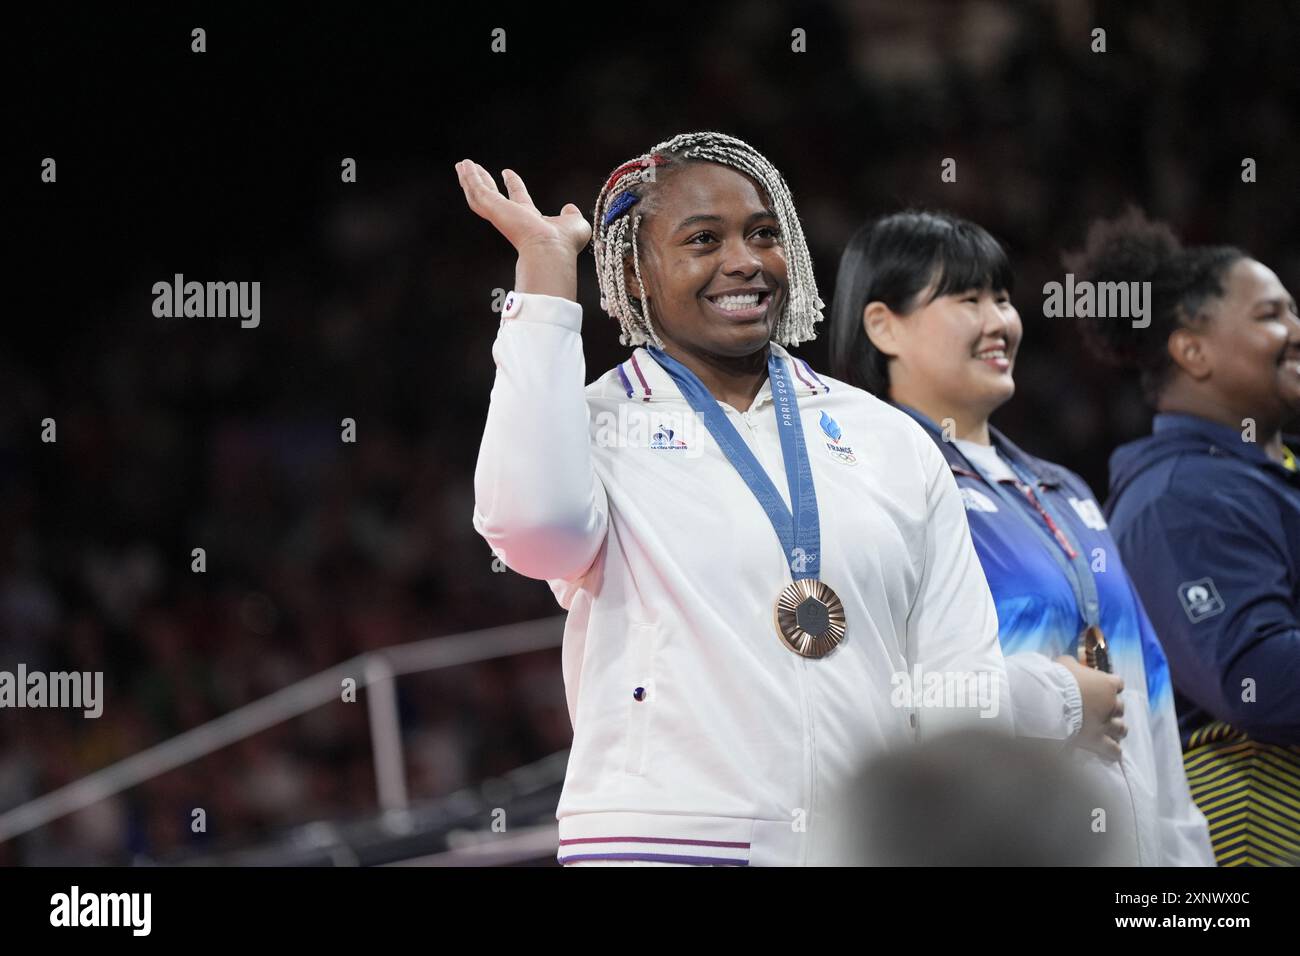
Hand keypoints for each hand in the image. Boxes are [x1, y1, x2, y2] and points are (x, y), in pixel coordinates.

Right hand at [455, 160, 591, 300]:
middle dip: (483, 182)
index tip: (507, 172)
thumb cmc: (564, 244)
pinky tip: (464, 166)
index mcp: (529, 219)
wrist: (551, 250)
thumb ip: (571, 215)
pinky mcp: (493, 209)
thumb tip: (569, 208)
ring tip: (462, 164)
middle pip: (493, 195)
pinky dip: (470, 179)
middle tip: (473, 169)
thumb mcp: (574, 224)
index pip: (518, 198)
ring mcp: (500, 214)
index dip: (513, 184)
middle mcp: (512, 216)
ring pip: (479, 195)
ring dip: (470, 179)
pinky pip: (478, 191)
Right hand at [1056, 654, 1125, 761]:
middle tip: (1102, 710)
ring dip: (1116, 729)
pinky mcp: (1098, 740)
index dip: (1111, 686)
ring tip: (1110, 731)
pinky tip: (1112, 752)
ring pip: (1122, 729)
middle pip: (1121, 708)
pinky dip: (1114, 752)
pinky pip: (1113, 750)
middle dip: (1113, 709)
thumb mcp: (1065, 664)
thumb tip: (1073, 665)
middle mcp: (1111, 704)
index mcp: (1107, 684)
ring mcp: (1106, 724)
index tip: (1103, 688)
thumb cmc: (1058, 679)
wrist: (1050, 700)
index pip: (1119, 683)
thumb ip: (1075, 666)